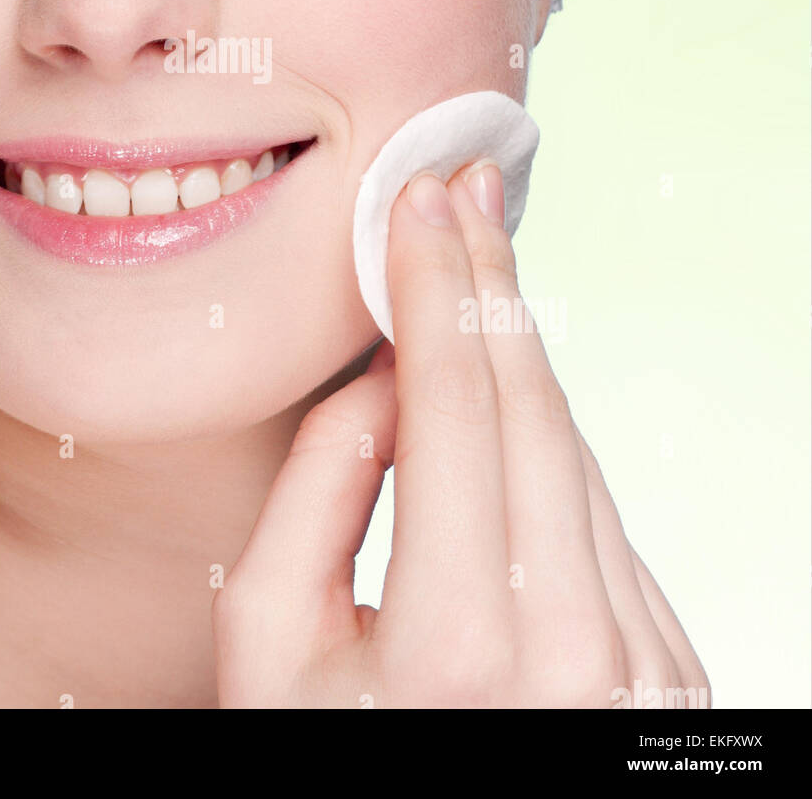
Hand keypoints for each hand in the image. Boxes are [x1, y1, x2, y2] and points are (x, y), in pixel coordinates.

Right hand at [213, 162, 708, 707]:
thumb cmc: (322, 758)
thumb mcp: (265, 642)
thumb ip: (316, 492)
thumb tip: (382, 377)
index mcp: (455, 647)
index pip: (453, 406)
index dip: (433, 285)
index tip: (419, 201)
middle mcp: (571, 653)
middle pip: (531, 406)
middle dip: (488, 277)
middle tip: (461, 189)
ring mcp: (637, 665)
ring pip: (574, 454)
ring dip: (518, 347)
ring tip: (474, 266)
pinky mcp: (665, 670)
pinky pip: (599, 516)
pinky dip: (547, 439)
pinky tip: (505, 393)